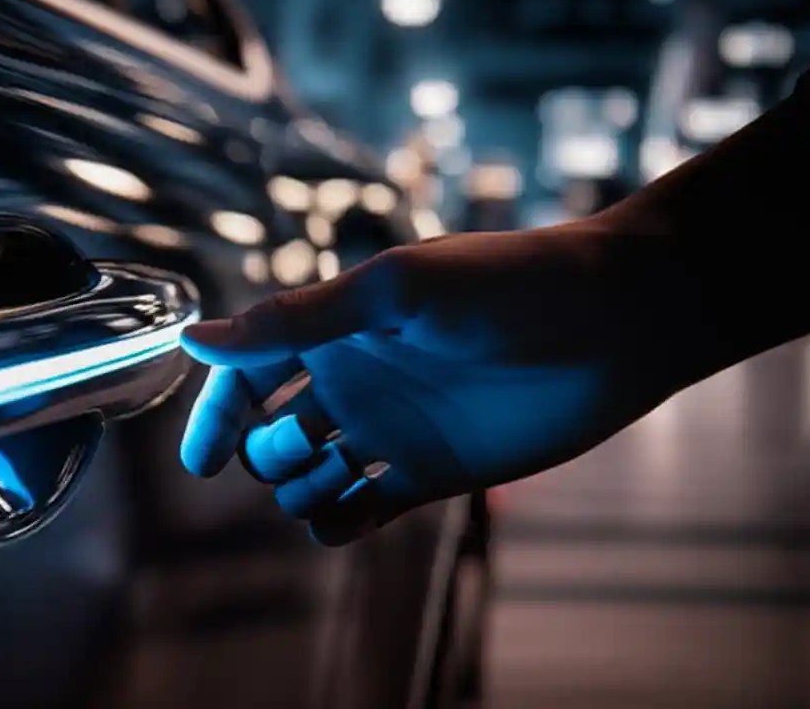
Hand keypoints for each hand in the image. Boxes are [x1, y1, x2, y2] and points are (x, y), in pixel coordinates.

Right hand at [179, 220, 691, 544]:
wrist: (612, 322)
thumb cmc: (507, 285)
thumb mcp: (396, 293)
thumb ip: (299, 320)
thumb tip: (197, 340)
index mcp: (337, 330)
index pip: (249, 370)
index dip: (217, 412)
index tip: (201, 460)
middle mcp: (354, 379)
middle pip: (270, 430)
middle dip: (263, 452)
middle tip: (299, 445)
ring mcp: (390, 428)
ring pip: (310, 475)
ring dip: (298, 490)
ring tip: (331, 477)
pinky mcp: (430, 472)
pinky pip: (362, 509)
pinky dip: (337, 523)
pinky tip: (344, 518)